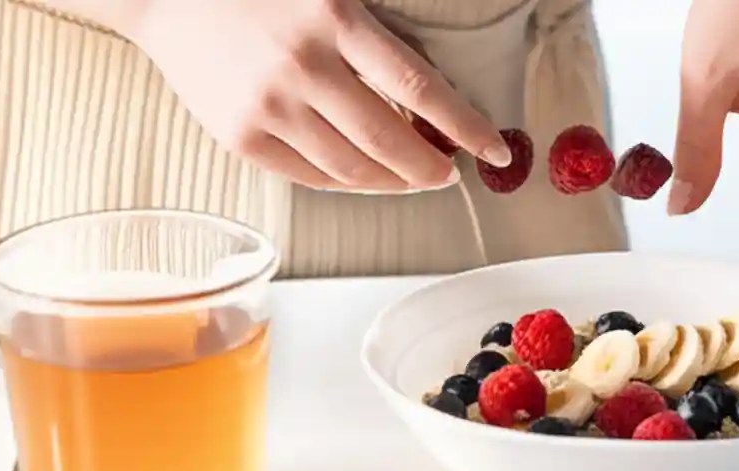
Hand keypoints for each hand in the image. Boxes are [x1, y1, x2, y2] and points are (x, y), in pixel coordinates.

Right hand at [125, 0, 511, 191]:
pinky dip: (348, 182)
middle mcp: (303, 68)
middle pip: (390, 142)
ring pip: (353, 170)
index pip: (421, 88)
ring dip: (394, 182)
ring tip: (412, 177)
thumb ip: (377, 37)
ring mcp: (268, 107)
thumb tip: (433, 94)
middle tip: (448, 173)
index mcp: (335, 19)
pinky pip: (311, 177)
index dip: (466, 126)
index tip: (497, 151)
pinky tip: (364, 174)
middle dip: (431, 168)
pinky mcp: (241, 137)